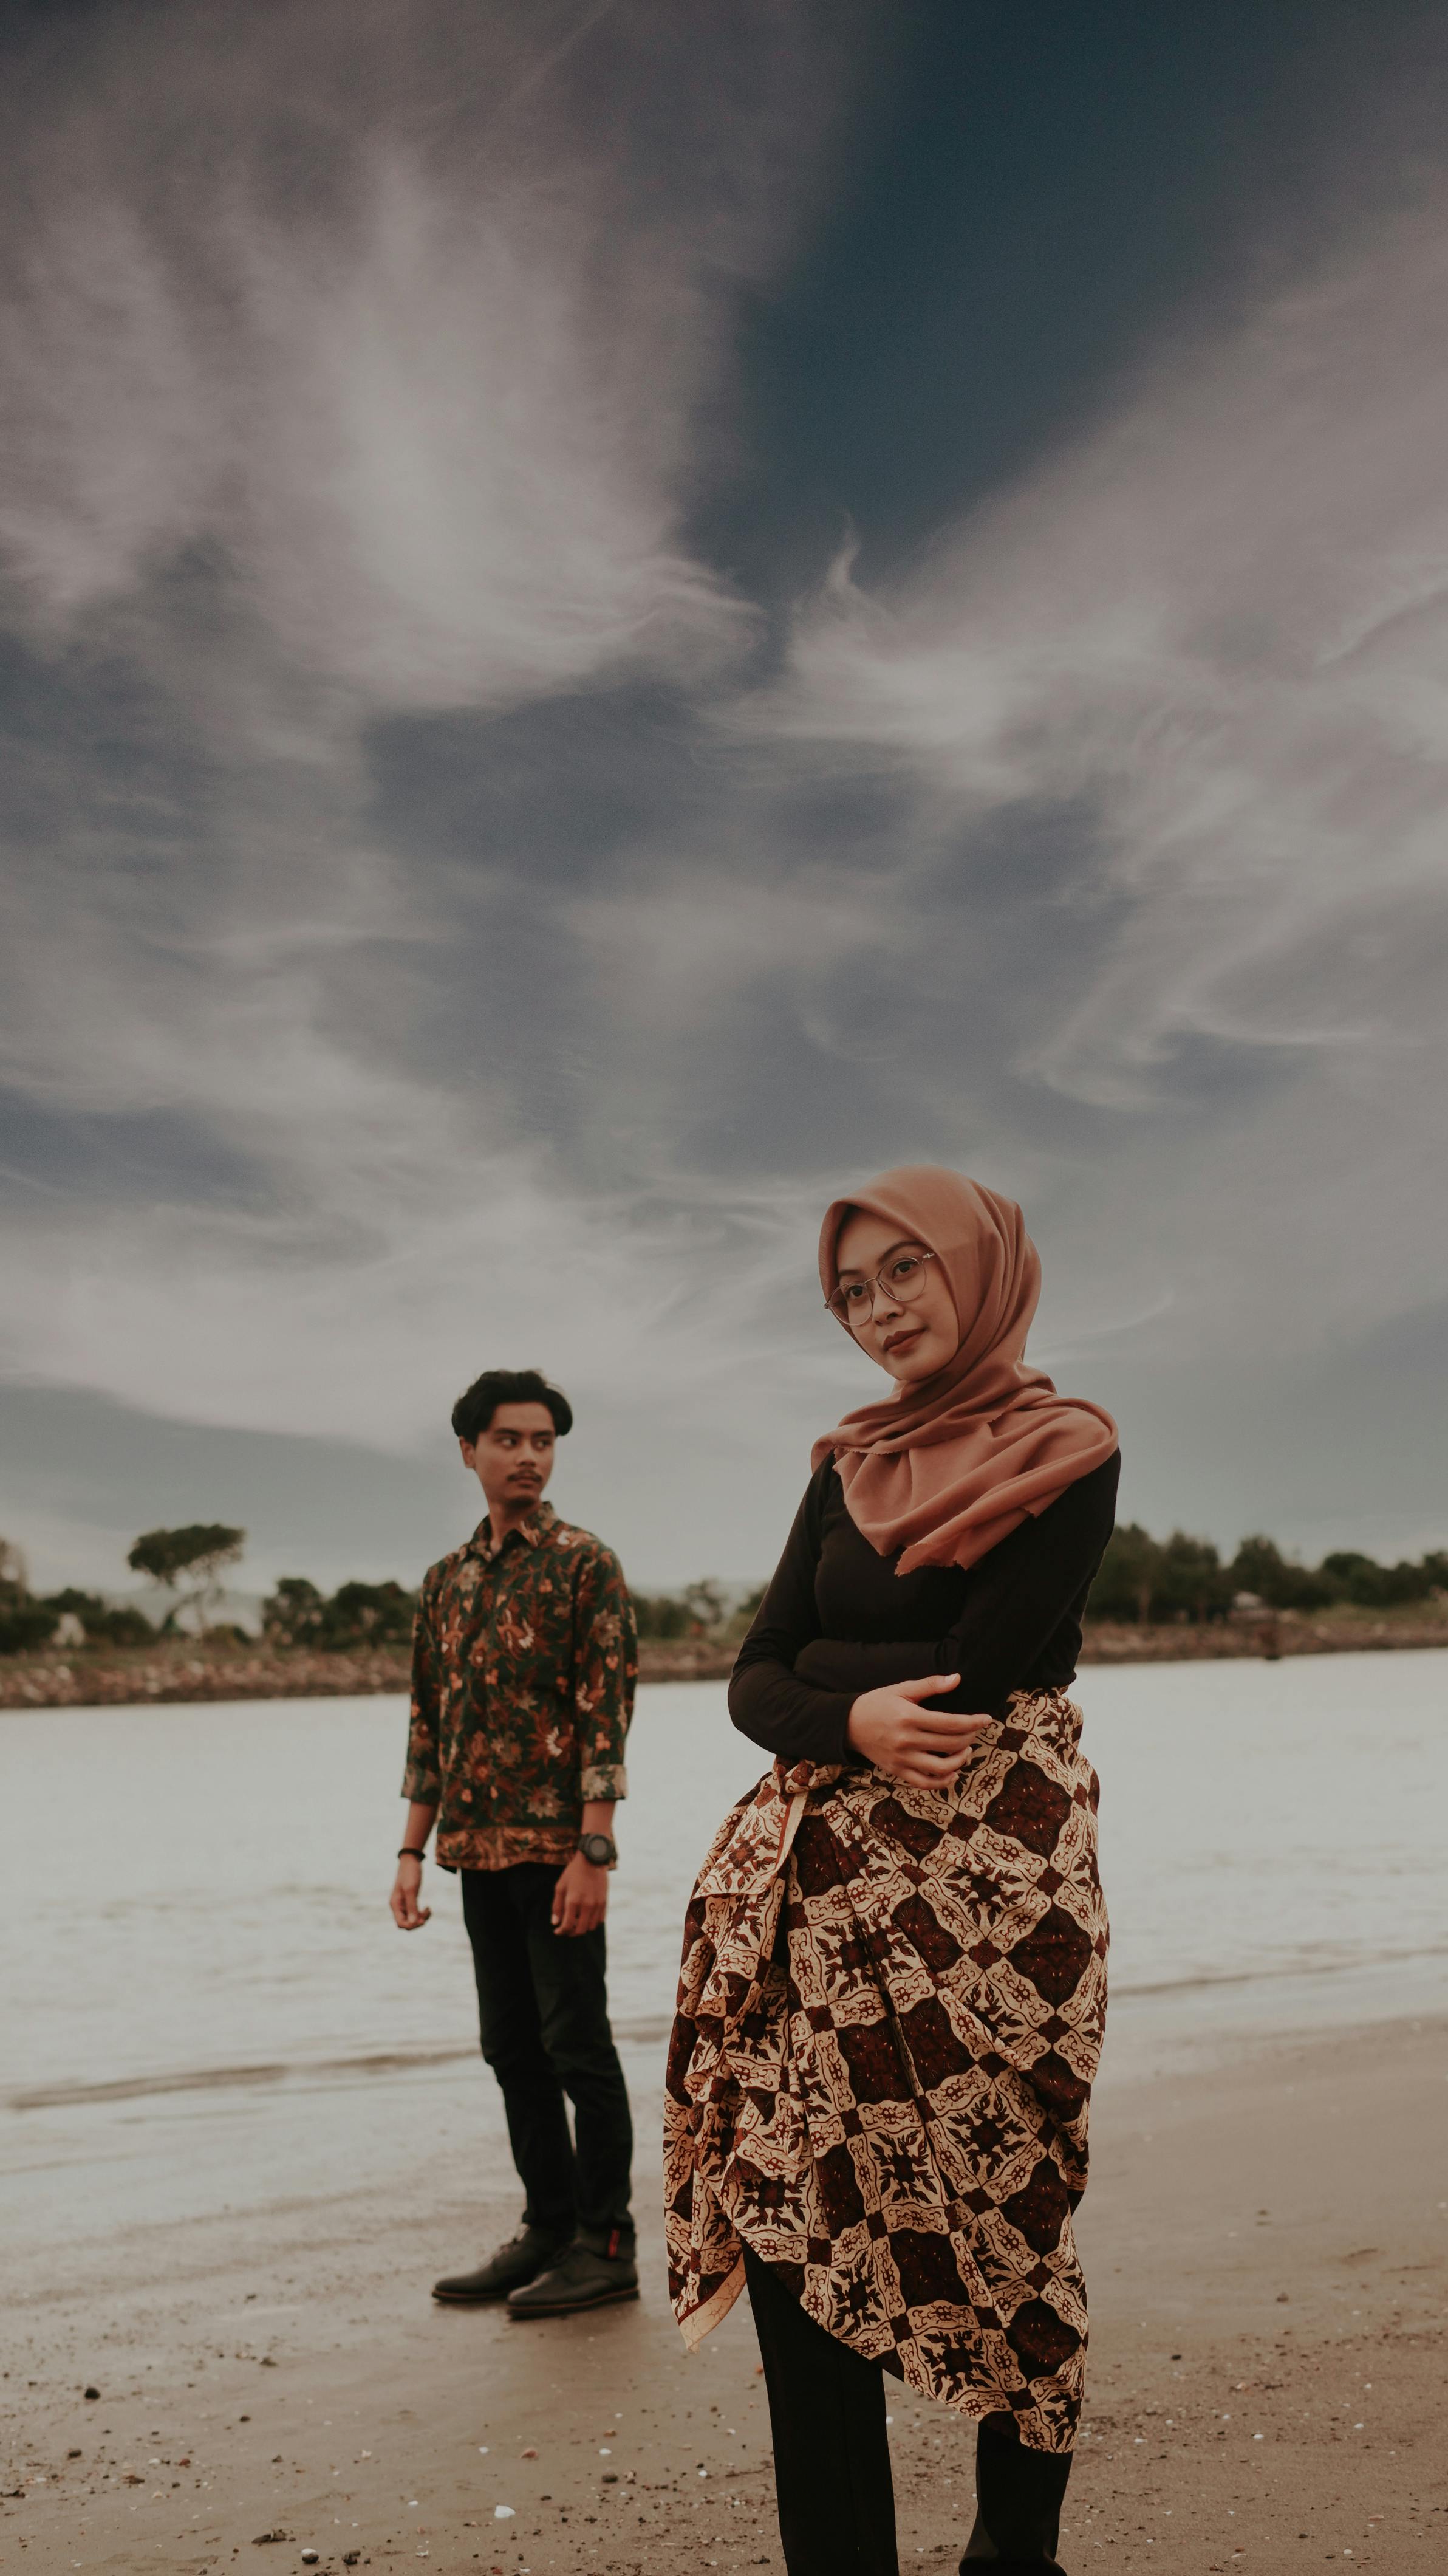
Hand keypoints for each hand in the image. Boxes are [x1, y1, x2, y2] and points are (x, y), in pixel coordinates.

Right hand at [390, 1855, 431, 1929]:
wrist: (411, 1860)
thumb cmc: (410, 1873)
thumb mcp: (411, 1889)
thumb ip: (412, 1906)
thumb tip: (413, 1923)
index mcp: (395, 1904)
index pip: (401, 1924)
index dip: (412, 1925)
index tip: (423, 1919)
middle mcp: (397, 1906)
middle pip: (406, 1924)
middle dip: (417, 1922)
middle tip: (427, 1913)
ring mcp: (403, 1903)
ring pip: (411, 1919)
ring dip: (421, 1918)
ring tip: (429, 1910)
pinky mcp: (409, 1900)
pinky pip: (414, 1913)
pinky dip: (421, 1913)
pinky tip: (428, 1908)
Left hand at [551, 1849, 608, 1937]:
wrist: (592, 1860)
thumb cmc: (573, 1873)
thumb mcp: (560, 1886)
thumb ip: (557, 1906)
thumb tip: (555, 1923)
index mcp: (573, 1901)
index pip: (567, 1925)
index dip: (561, 1931)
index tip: (557, 1931)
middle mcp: (587, 1905)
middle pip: (580, 1930)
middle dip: (571, 1933)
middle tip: (566, 1930)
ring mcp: (597, 1904)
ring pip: (590, 1927)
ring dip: (582, 1929)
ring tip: (576, 1923)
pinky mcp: (604, 1902)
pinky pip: (600, 1920)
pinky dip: (592, 1923)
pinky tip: (585, 1918)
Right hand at [846, 1674, 991, 1788]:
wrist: (848, 1725)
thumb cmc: (877, 1703)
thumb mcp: (901, 1689)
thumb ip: (930, 1685)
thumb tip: (957, 1678)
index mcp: (909, 1717)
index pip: (950, 1722)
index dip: (973, 1722)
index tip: (986, 1719)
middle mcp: (906, 1740)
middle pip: (950, 1744)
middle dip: (969, 1737)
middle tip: (974, 1730)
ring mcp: (902, 1759)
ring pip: (941, 1767)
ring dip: (960, 1760)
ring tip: (966, 1750)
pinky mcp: (897, 1771)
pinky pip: (924, 1783)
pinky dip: (942, 1782)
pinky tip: (952, 1772)